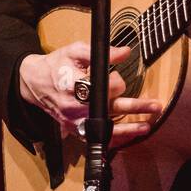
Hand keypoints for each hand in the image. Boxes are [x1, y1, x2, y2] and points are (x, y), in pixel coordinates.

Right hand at [18, 41, 161, 148]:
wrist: (35, 83)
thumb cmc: (57, 65)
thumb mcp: (74, 51)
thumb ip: (100, 52)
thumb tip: (125, 52)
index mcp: (73, 84)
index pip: (102, 87)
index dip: (115, 82)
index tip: (116, 76)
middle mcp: (75, 106)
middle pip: (110, 108)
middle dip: (135, 107)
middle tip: (155, 105)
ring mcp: (75, 121)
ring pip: (106, 127)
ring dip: (130, 128)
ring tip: (147, 125)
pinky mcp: (75, 130)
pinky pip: (98, 137)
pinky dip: (115, 138)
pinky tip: (130, 136)